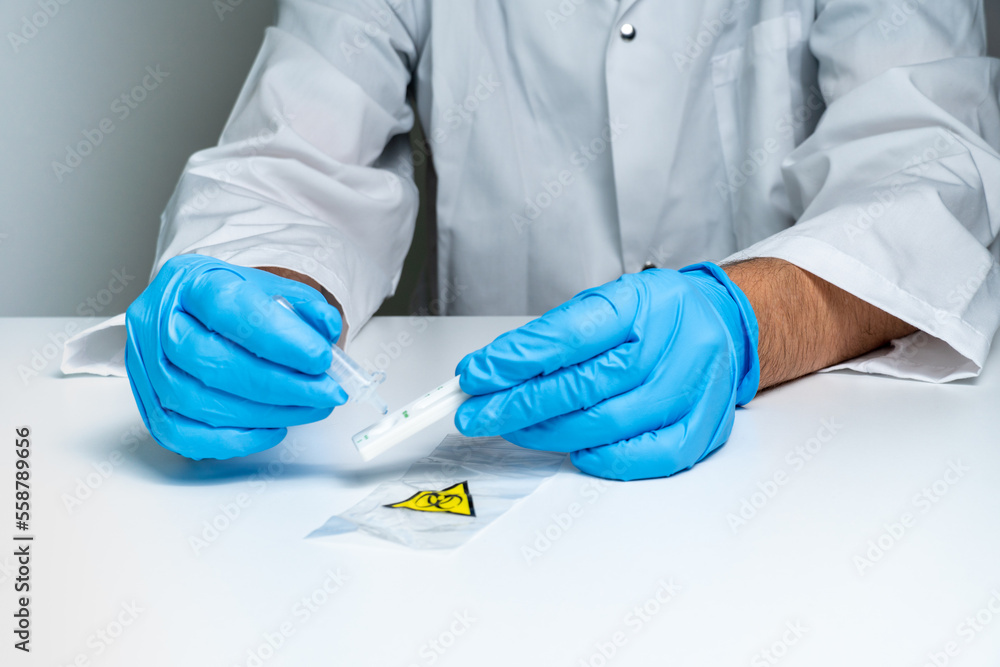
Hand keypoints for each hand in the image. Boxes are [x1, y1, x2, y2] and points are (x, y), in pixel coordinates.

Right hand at [125, 255, 346, 458]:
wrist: (193, 315)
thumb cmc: (232, 304)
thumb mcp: (270, 288)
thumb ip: (303, 306)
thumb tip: (326, 330)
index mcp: (188, 281)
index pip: (230, 308)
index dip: (279, 339)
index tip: (321, 359)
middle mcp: (155, 321)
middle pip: (213, 363)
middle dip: (282, 385)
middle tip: (327, 393)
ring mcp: (144, 367)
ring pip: (201, 403)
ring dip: (266, 414)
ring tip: (310, 409)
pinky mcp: (147, 406)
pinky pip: (186, 436)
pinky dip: (235, 440)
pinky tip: (273, 428)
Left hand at [454, 263, 759, 479]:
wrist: (725, 322)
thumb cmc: (659, 314)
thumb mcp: (607, 302)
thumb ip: (555, 336)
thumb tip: (495, 371)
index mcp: (644, 302)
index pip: (569, 336)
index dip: (515, 360)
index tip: (477, 375)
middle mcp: (674, 343)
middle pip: (584, 384)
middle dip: (518, 404)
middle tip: (479, 412)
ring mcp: (695, 387)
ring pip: (609, 424)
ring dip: (549, 433)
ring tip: (514, 428)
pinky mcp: (706, 425)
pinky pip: (652, 456)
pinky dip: (606, 459)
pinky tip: (575, 450)